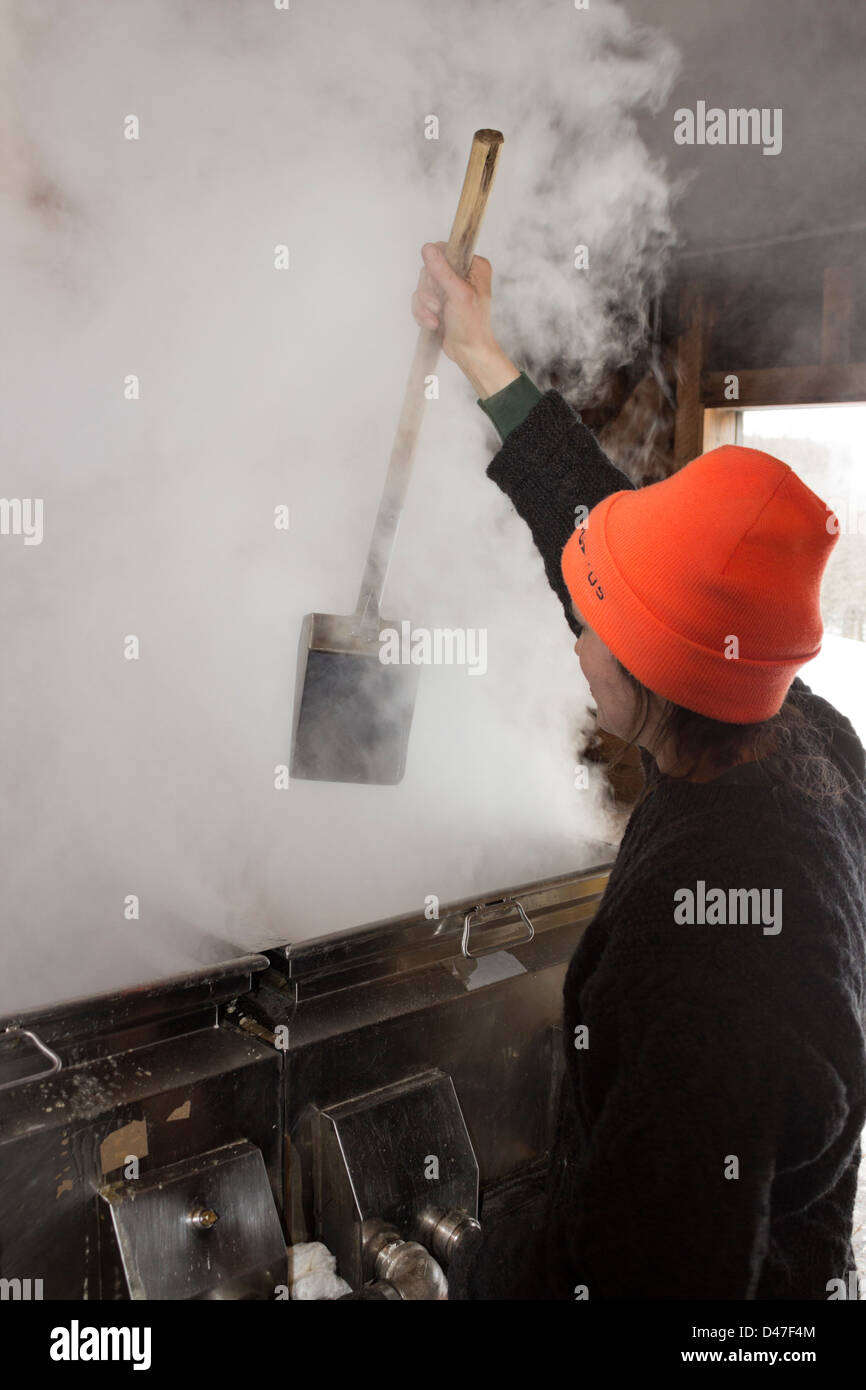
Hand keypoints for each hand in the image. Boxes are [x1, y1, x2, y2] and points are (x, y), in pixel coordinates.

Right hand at [411, 242, 519, 397]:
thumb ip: (442, 270)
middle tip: (440, 307)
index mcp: (473, 266)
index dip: (436, 267)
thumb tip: (427, 248)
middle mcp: (461, 273)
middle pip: (429, 269)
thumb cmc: (471, 326)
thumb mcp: (458, 294)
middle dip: (430, 293)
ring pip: (422, 286)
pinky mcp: (438, 301)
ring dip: (425, 306)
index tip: (440, 285)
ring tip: (437, 319)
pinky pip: (419, 299)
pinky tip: (434, 324)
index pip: (445, 250)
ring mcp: (448, 288)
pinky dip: (422, 313)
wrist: (468, 352)